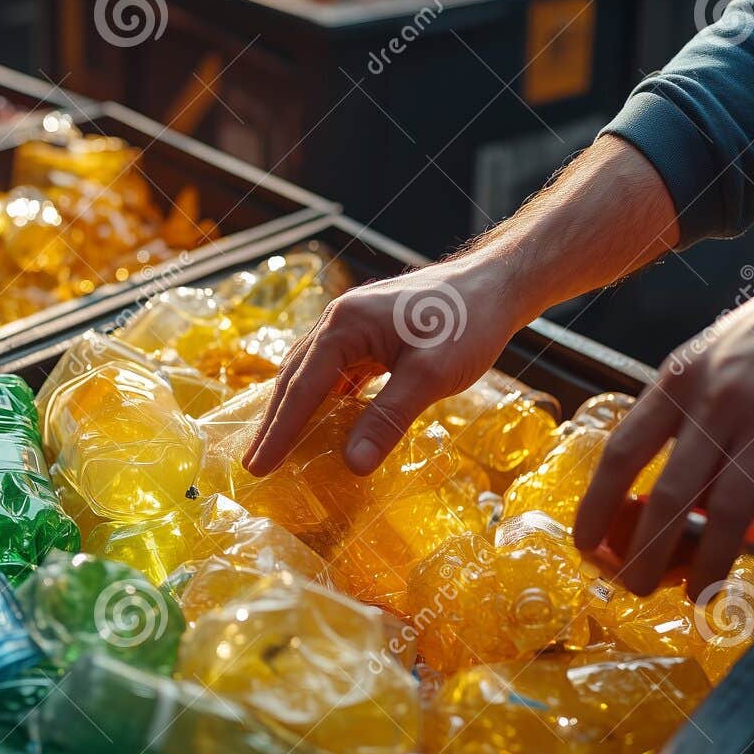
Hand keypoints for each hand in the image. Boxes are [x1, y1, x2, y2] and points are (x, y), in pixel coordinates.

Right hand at [243, 253, 537, 475]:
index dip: (280, 431)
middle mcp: (339, 321)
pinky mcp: (371, 333)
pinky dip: (325, 399)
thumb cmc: (467, 324)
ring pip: (313, 373)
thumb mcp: (429, 377)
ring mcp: (354, 325)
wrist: (497, 286)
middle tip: (256, 465)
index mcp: (344, 326)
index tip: (258, 467)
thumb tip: (352, 466)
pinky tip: (326, 424)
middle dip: (277, 422)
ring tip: (281, 448)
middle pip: (296, 378)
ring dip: (297, 411)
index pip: (302, 388)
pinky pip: (336, 371)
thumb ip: (387, 420)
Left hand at [572, 272, 753, 599]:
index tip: (584, 543)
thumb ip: (684, 418)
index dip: (596, 506)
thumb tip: (668, 495)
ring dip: (711, 565)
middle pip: (671, 494)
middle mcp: (720, 398)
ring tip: (700, 594)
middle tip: (637, 587)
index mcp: (681, 379)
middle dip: (647, 553)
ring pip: (731, 512)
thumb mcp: (710, 359)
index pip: (623, 452)